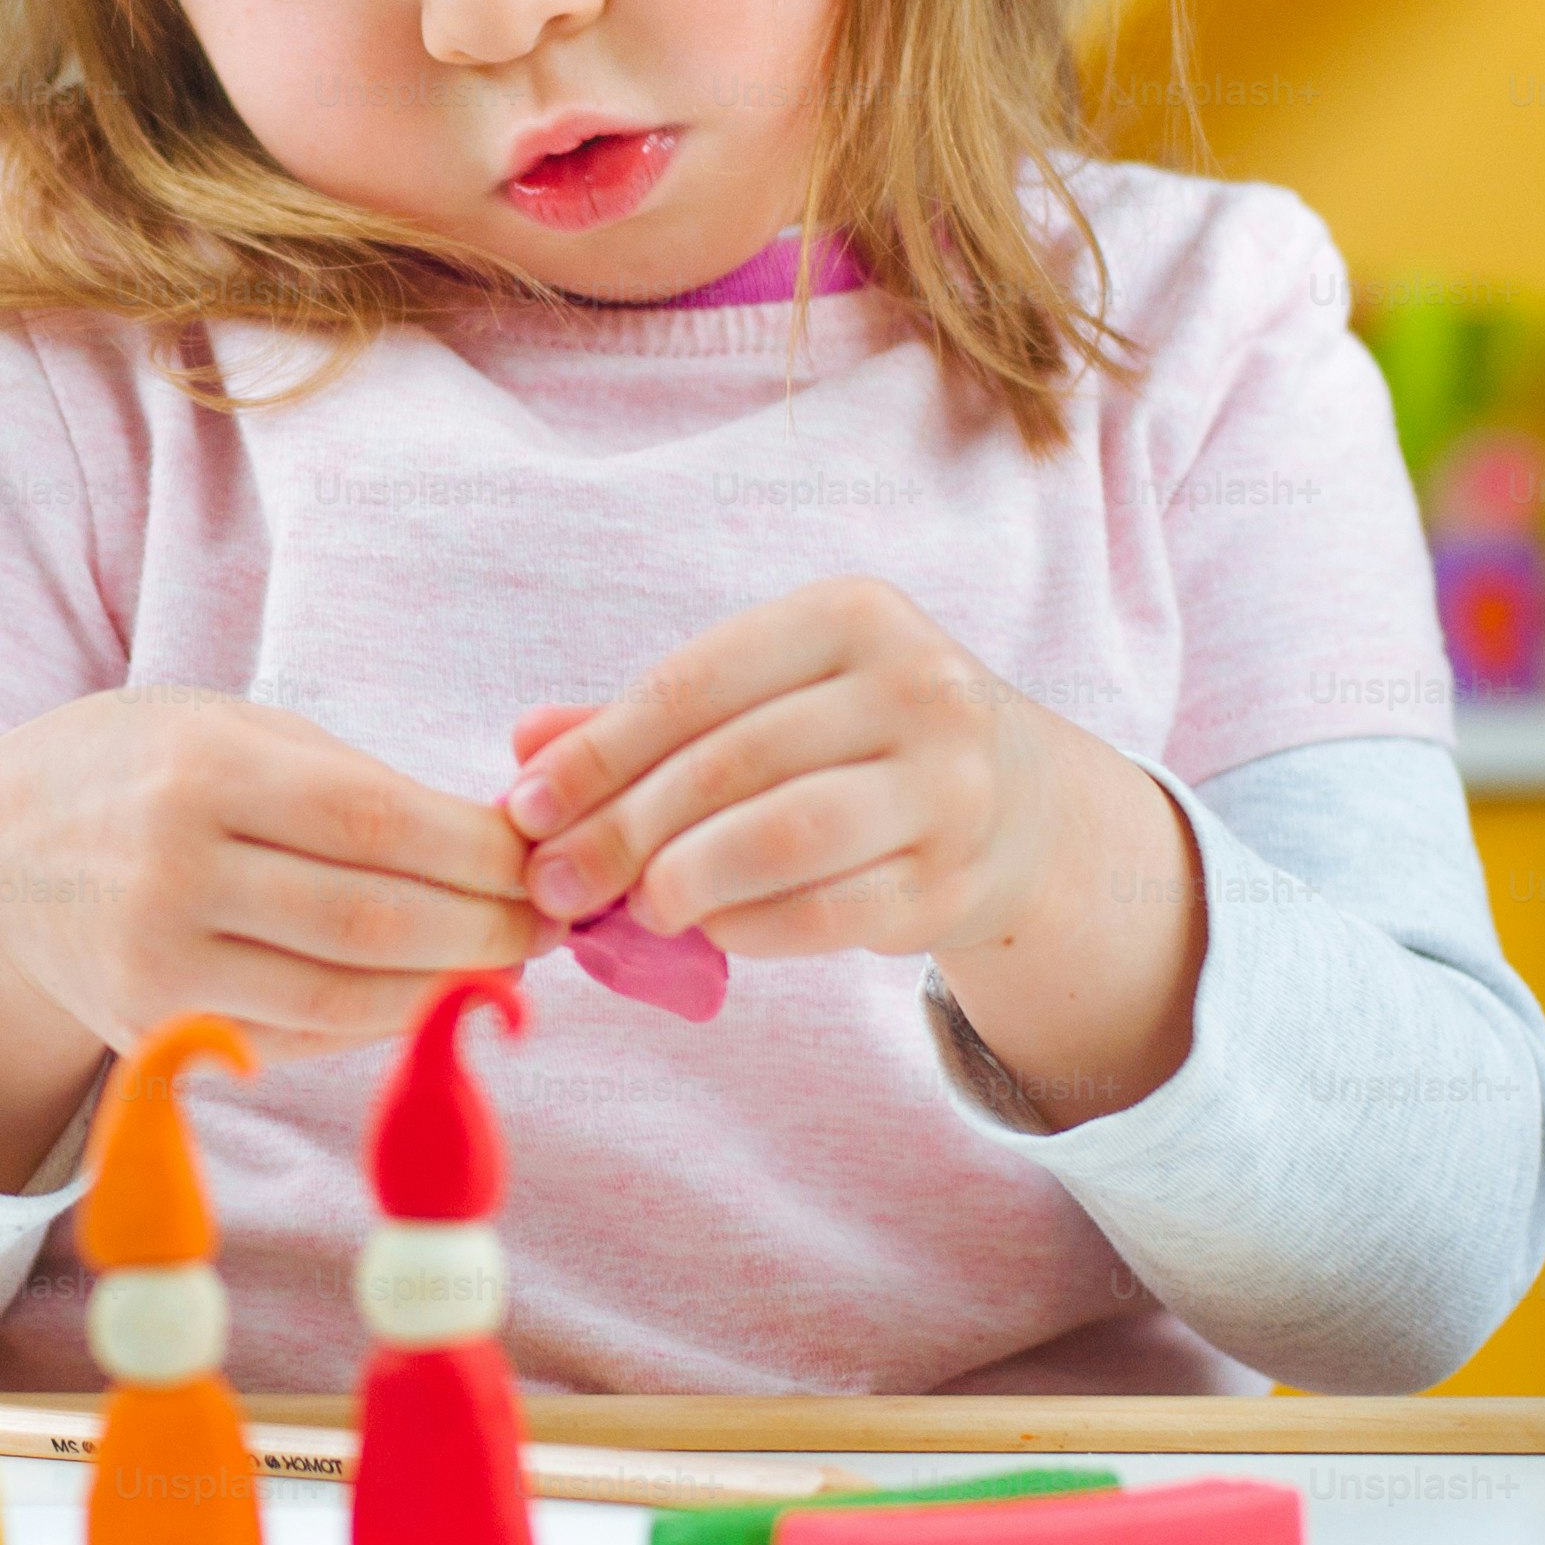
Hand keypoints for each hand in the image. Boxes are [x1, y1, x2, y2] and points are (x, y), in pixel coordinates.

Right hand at [0, 689, 549, 1184]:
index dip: (480, 852)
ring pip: (346, 998)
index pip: (378, 824)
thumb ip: (351, 781)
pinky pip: (300, 1037)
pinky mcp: (154, 1036)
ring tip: (505, 961)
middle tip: (550, 923)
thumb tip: (502, 841)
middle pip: (374, 922)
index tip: (543, 857)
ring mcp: (158, 969)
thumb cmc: (140, 773)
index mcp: (200, 773)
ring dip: (449, 987)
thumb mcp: (228, 729)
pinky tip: (426, 991)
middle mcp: (171, 875)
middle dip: (486, 928)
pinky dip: (380, 1018)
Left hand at [496, 577, 1197, 1120]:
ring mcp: (949, 786)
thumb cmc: (852, 740)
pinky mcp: (954, 879)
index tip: (525, 807)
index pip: (696, 682)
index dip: (599, 750)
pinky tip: (708, 929)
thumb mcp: (766, 697)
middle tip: (553, 884)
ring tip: (629, 909)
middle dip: (624, 831)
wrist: (1020, 806)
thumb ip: (647, 718)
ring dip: (685, 881)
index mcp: (852, 615)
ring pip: (784, 838)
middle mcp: (917, 687)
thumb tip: (525, 747)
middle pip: (732, 765)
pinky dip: (751, 927)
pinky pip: (829, 913)